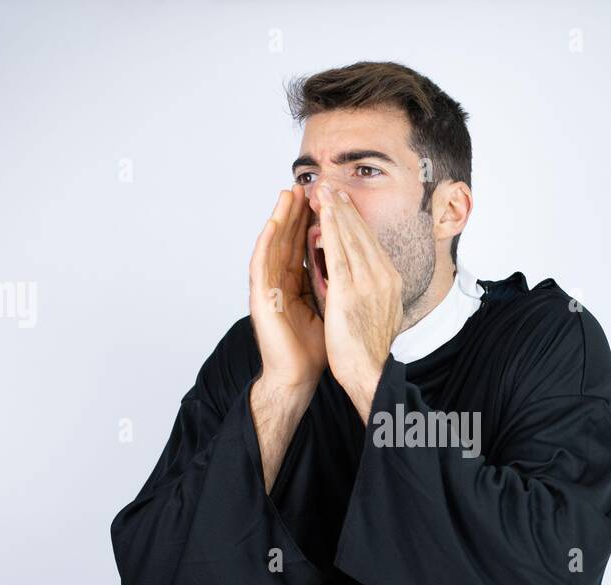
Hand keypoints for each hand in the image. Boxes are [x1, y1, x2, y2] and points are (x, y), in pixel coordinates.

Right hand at [248, 185, 326, 388]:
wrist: (298, 374)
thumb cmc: (314, 348)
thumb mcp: (331, 307)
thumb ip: (335, 286)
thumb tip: (351, 267)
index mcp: (297, 283)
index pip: (305, 245)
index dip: (315, 222)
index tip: (327, 199)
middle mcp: (280, 281)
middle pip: (289, 239)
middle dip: (298, 212)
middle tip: (308, 185)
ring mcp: (267, 288)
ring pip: (272, 246)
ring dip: (279, 218)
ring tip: (288, 194)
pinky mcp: (259, 298)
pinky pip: (261, 264)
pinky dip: (266, 242)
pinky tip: (273, 223)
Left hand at [315, 182, 401, 419]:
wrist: (369, 371)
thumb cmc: (370, 350)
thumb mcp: (380, 312)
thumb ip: (373, 292)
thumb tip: (367, 281)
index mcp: (390, 281)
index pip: (371, 243)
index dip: (356, 221)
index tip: (344, 203)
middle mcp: (383, 276)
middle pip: (362, 234)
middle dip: (345, 208)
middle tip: (331, 186)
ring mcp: (368, 282)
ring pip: (350, 237)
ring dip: (336, 211)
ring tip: (323, 190)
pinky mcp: (350, 290)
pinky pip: (338, 250)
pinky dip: (330, 228)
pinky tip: (321, 211)